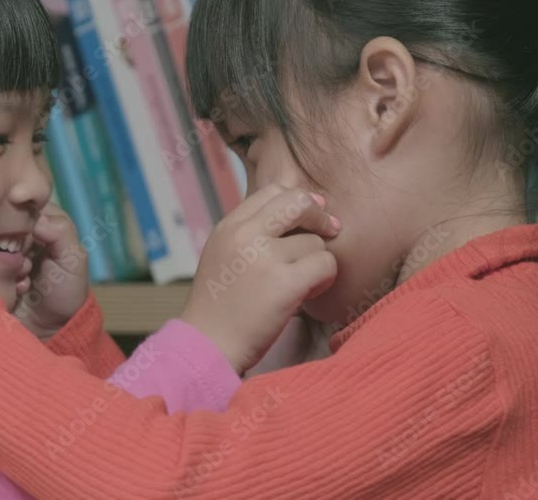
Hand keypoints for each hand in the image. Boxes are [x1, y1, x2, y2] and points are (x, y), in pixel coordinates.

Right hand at [13, 203, 89, 339]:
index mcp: (36, 220)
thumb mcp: (73, 259)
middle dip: (10, 244)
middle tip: (26, 264)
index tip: (28, 243)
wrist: (48, 329)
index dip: (20, 222)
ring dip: (4, 262)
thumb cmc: (66, 290)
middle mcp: (12, 232)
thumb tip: (36, 219)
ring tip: (24, 276)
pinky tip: (17, 288)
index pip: (17, 204)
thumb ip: (61, 232)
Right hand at [180, 185, 340, 373]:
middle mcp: (245, 235)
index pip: (273, 192)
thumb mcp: (223, 255)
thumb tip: (301, 205)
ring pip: (315, 242)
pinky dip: (324, 280)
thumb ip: (251, 232)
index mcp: (229, 227)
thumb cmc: (219, 307)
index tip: (310, 217)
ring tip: (301, 284)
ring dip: (316, 262)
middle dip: (320, 216)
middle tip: (330, 231)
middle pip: (299, 202)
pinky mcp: (284, 283)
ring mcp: (264, 258)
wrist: (207, 345)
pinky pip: (326, 265)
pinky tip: (308, 294)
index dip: (298, 202)